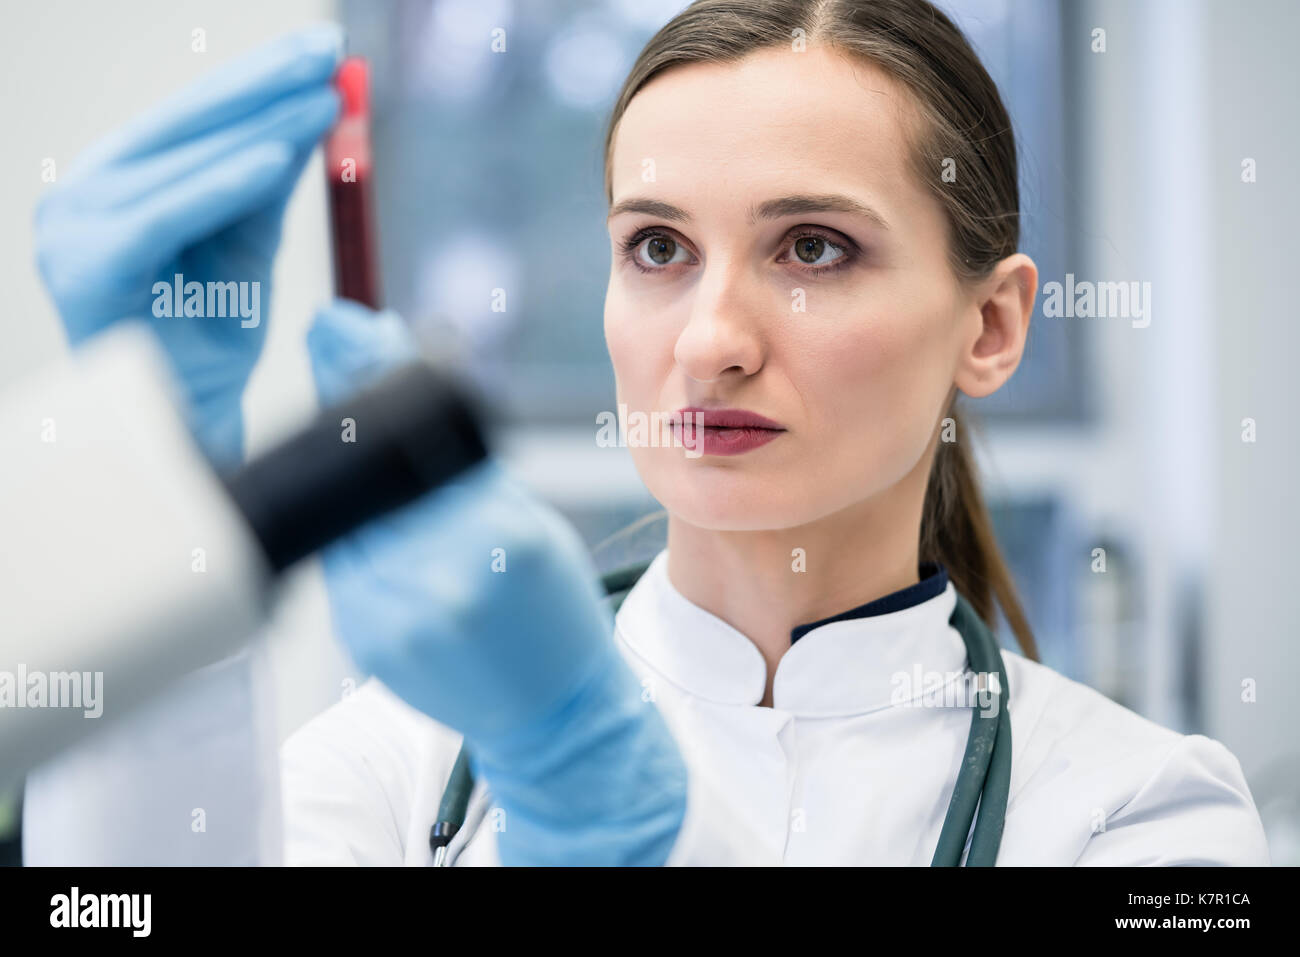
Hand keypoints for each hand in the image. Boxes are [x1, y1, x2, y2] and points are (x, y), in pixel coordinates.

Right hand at [34, 25, 342, 464]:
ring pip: (183, 163)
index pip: (193, 115)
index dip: (259, 79)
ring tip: (321, 102)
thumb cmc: (214, 341)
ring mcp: (74, 230)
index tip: (324, 53)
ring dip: (259, 128)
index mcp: (114, 183)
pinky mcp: (91, 268)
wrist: (187, 433)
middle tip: (329, 52)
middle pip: (184, 123)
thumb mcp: (248, 244)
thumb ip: (266, 182)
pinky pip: (167, 217)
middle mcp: (82, 196)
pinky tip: (273, 161)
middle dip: (264, 85)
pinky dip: (221, 187)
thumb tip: (309, 112)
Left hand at [306, 300, 688, 864]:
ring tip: (358, 431)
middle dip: (350, 403)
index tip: (343, 329)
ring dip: (347, 463)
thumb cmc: (552, 618)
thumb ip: (469, 467)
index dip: (371, 376)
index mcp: (504, 541)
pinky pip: (345, 561)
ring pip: (351, 510)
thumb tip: (420, 390)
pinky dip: (352, 527)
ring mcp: (398, 617)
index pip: (422, 438)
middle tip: (335, 343)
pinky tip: (371, 510)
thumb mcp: (534, 531)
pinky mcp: (365, 642)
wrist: (552, 716)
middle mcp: (445, 581)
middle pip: (372, 466)